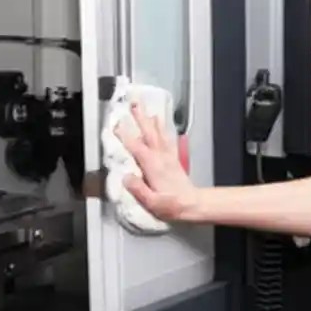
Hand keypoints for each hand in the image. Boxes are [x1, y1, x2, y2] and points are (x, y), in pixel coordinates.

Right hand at [114, 104, 199, 221]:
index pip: (137, 148)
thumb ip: (138, 189)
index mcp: (154, 167)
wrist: (193, 205)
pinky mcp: (173, 159)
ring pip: (159, 134)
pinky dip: (163, 129)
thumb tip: (126, 177)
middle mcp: (161, 158)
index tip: (117, 124)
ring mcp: (168, 157)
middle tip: (134, 104)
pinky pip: (167, 139)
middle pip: (149, 134)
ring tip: (146, 109)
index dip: (126, 136)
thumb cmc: (172, 206)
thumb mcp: (152, 202)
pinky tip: (160, 124)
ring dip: (152, 121)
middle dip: (141, 118)